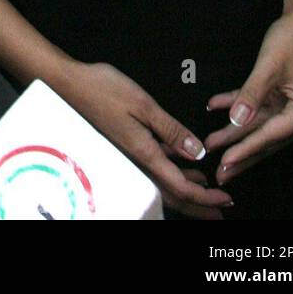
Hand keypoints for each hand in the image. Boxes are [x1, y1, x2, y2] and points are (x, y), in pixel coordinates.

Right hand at [55, 61, 232, 218]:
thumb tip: (197, 152)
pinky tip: (181, 161)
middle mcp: (136, 161)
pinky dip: (171, 170)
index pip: (180, 187)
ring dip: (186, 188)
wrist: (66, 83)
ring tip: (206, 188)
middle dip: (199, 205)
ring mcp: (128, 155)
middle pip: (171, 195)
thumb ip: (171, 129)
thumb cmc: (101, 89)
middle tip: (221, 209)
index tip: (226, 199)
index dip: (205, 197)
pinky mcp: (123, 145)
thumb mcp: (142, 103)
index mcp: (144, 153)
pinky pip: (152, 167)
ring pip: (161, 183)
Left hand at [203, 11, 292, 183]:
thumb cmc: (291, 40)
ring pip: (257, 125)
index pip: (268, 136)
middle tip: (218, 171)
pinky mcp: (282, 98)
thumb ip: (250, 95)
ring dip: (233, 131)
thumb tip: (236, 121)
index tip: (225, 162)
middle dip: (239, 153)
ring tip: (210, 142)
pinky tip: (214, 106)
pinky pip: (256, 107)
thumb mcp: (267, 68)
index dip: (244, 149)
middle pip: (264, 138)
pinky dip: (236, 105)